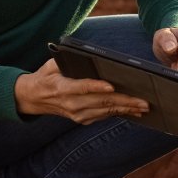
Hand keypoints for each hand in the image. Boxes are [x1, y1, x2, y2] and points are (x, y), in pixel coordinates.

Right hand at [14, 60, 148, 122]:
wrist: (34, 98)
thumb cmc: (47, 76)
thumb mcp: (52, 64)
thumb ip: (67, 61)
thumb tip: (88, 57)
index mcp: (62, 87)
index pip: (82, 87)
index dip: (96, 87)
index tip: (112, 87)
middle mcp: (70, 104)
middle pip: (100, 102)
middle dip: (124, 101)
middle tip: (143, 100)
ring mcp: (76, 114)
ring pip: (105, 112)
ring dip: (126, 110)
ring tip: (143, 107)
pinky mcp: (81, 120)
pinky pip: (103, 117)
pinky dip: (119, 114)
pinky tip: (133, 111)